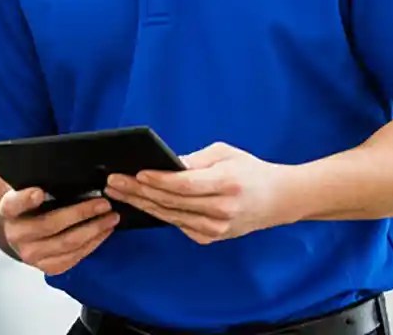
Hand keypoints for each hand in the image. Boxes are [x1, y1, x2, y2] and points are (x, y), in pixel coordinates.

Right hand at [0, 187, 120, 274]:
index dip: (25, 199)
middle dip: (81, 213)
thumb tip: (68, 174)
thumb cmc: (32, 206)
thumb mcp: (29, 189)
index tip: (38, 192)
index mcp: (8, 210)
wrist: (23, 232)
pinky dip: (92, 244)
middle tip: (103, 204)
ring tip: (111, 217)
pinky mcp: (46, 268)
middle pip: (50, 224)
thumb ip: (41, 183)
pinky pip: (74, 257)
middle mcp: (16, 235)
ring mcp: (31, 254)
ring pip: (67, 243)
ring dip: (94, 230)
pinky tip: (103, 232)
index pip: (13, 204)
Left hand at [104, 142, 296, 244]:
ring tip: (118, 192)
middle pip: (171, 202)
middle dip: (138, 191)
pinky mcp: (211, 238)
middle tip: (113, 182)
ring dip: (141, 204)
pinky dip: (158, 213)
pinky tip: (138, 204)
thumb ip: (194, 160)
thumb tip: (164, 164)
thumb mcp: (225, 153)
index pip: (184, 185)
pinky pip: (178, 224)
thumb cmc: (250, 171)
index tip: (135, 172)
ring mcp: (216, 229)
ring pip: (170, 216)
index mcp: (227, 185)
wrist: (279, 200)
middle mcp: (221, 211)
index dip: (158, 180)